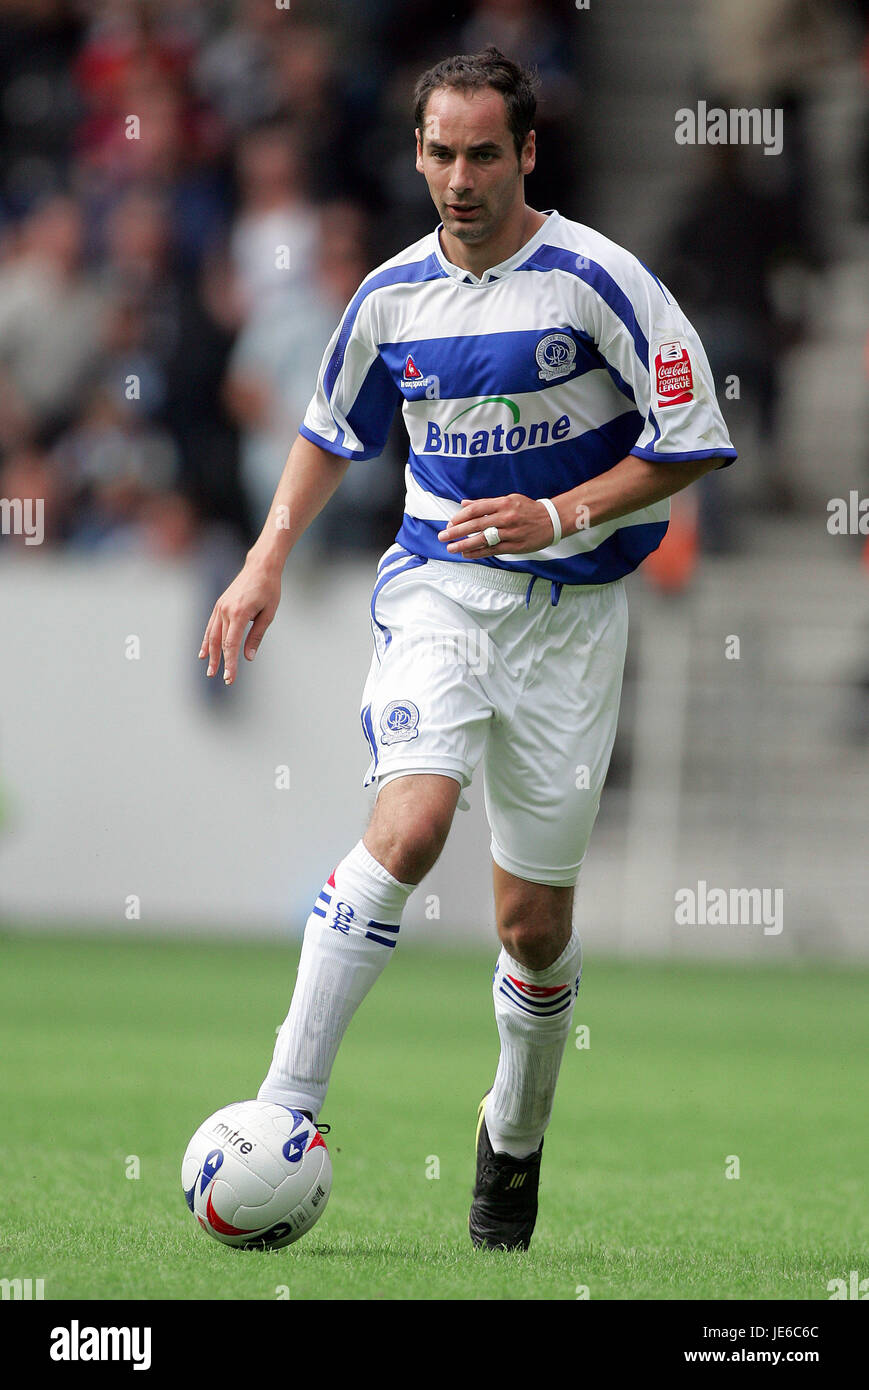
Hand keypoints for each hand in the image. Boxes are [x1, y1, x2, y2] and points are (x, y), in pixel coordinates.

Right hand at [199, 558, 281, 684]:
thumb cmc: (269, 590)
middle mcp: (226, 611)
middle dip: (220, 662)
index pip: (231, 645)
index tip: (230, 678)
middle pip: (219, 643)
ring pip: (212, 635)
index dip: (230, 663)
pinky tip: (204, 652)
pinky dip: (207, 640)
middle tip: (221, 679)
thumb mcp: (269, 614)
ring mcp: (220, 607)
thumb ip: (256, 636)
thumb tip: (249, 657)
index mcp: (239, 614)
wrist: (261, 567)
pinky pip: (211, 626)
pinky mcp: (219, 605)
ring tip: (210, 670)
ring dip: (210, 654)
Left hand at [437, 494, 558, 556]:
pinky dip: (478, 552)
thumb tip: (464, 503)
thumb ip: (485, 503)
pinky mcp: (515, 545)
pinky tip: (467, 554)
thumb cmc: (528, 509)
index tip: (450, 522)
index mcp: (503, 503)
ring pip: (483, 539)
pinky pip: (493, 550)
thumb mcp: (508, 499)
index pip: (476, 509)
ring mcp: (511, 532)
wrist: (552, 520)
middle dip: (457, 531)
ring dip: (464, 544)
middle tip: (442, 536)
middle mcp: (506, 517)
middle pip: (476, 524)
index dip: (460, 517)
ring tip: (451, 548)